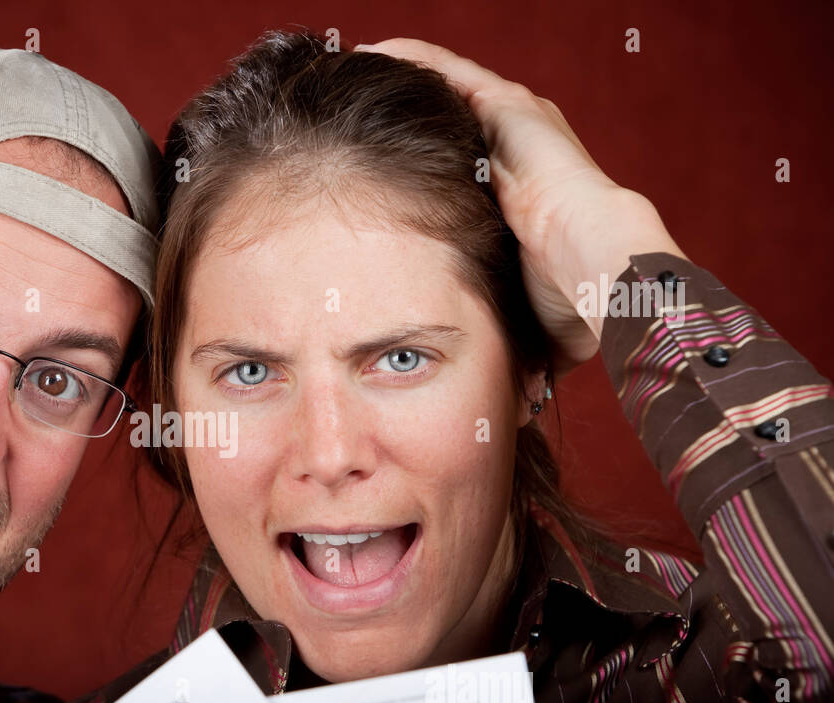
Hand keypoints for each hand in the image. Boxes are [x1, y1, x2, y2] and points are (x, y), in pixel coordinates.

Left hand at [355, 38, 686, 374]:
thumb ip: (506, 339)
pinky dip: (408, 61)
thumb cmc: (573, 307)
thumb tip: (510, 404)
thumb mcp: (521, 319)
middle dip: (393, 121)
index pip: (448, 174)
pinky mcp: (511, 110)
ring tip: (342, 78)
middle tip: (336, 118)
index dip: (407, 171)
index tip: (359, 178)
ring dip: (394, 84)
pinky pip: (448, 74)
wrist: (608, 275)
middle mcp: (512, 155)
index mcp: (514, 199)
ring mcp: (514, 128)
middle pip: (440, 127)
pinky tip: (365, 57)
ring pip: (441, 92)